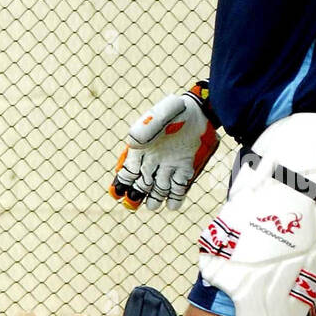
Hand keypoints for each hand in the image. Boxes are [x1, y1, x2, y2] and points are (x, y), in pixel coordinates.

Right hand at [110, 86, 218, 211]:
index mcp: (142, 150)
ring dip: (155, 198)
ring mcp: (170, 165)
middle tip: (133, 204)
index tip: (118, 193)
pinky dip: (176, 196)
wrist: (198, 110)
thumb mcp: (157, 116)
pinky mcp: (186, 167)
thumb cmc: (173, 111)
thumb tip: (132, 143)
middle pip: (142, 184)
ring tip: (151, 205)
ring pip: (160, 188)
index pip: (128, 171)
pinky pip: (179, 186)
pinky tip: (171, 205)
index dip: (121, 184)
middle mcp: (154, 160)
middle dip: (136, 195)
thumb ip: (144, 129)